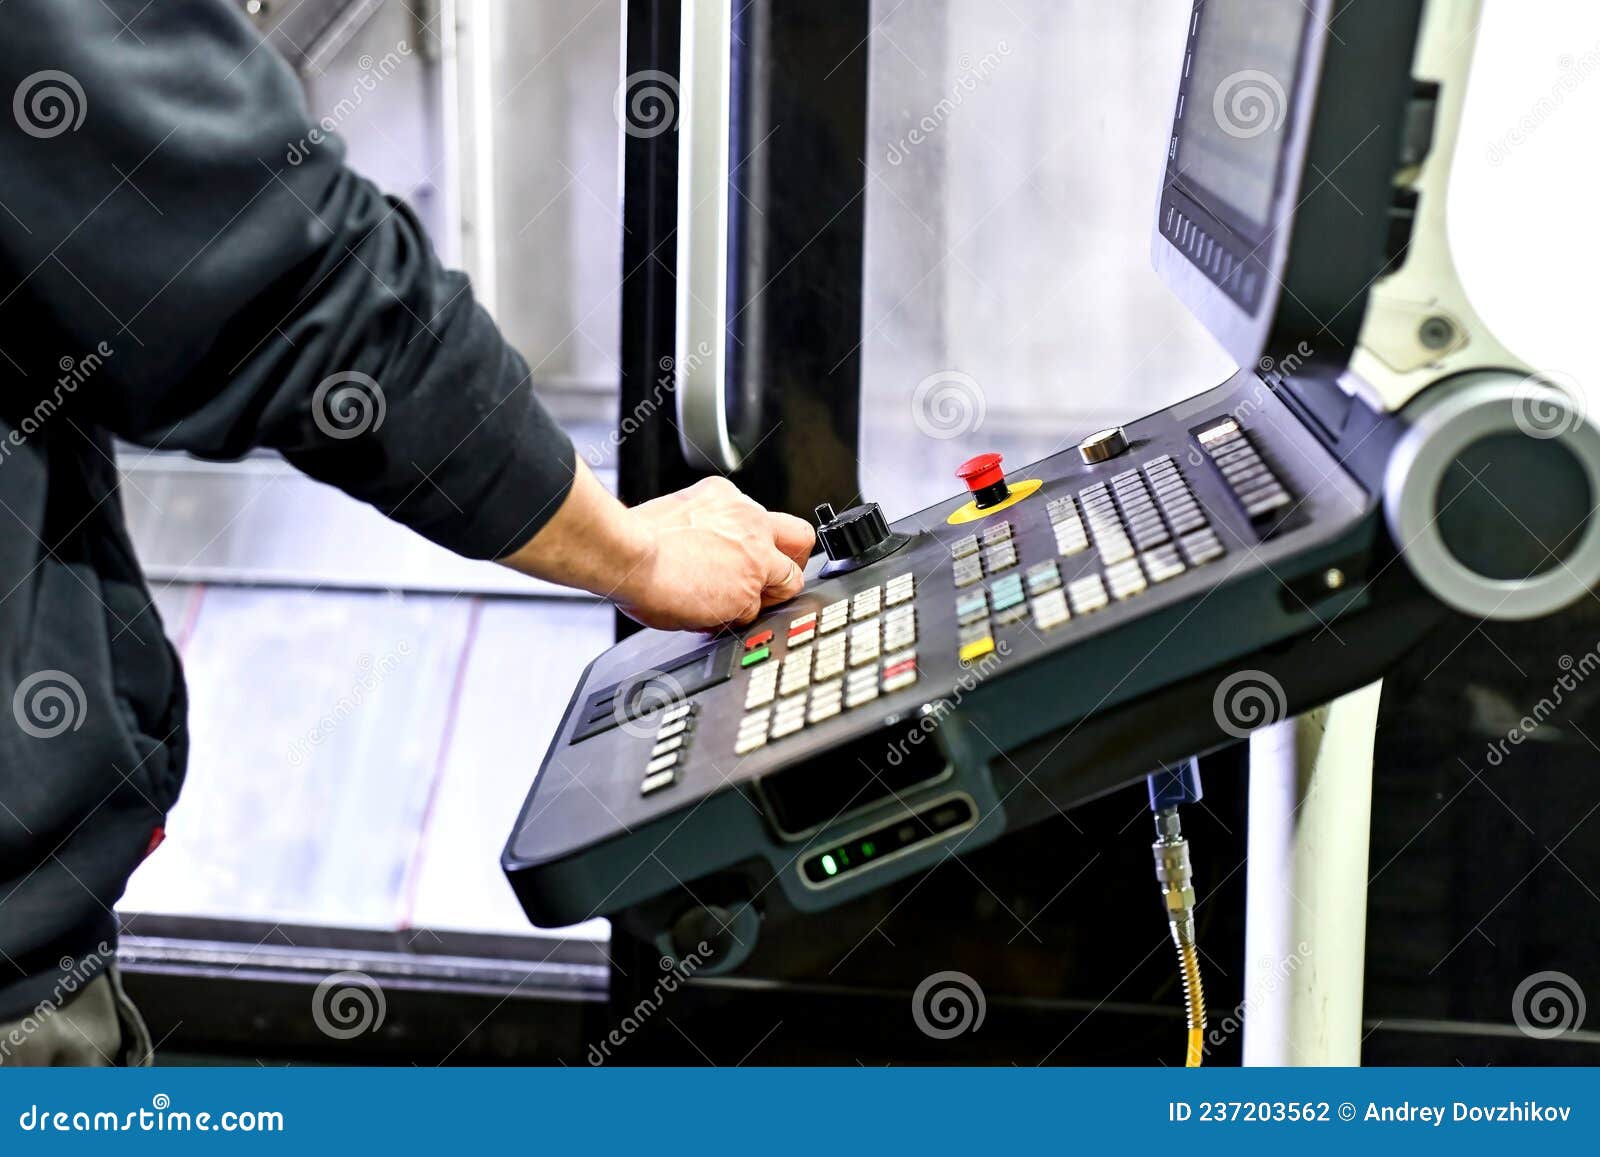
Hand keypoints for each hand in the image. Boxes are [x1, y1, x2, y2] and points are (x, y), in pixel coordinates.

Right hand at [498, 462, 814, 630]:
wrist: (628, 554)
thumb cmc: (636, 539)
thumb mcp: (678, 513)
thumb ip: (704, 528)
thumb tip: (700, 551)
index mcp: (726, 498)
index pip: (762, 519)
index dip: (760, 542)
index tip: (750, 555)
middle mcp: (749, 521)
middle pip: (800, 538)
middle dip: (793, 561)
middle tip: (773, 580)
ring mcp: (754, 556)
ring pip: (790, 581)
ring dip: (764, 598)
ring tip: (731, 605)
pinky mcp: (748, 589)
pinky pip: (755, 613)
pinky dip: (735, 620)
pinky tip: (711, 617)